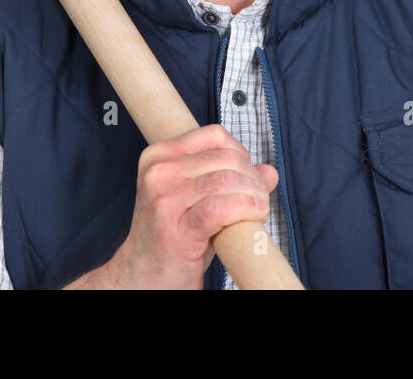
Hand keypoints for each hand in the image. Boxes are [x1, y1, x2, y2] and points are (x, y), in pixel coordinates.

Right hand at [67, 123, 277, 288]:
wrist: (143, 277)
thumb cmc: (172, 238)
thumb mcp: (198, 199)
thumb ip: (231, 180)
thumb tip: (269, 171)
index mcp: (158, 157)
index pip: (214, 136)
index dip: (241, 153)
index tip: (249, 175)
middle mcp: (157, 173)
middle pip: (226, 159)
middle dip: (253, 178)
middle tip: (260, 199)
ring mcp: (163, 200)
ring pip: (227, 181)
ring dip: (254, 195)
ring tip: (259, 211)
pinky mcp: (175, 229)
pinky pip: (221, 208)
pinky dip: (246, 209)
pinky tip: (254, 216)